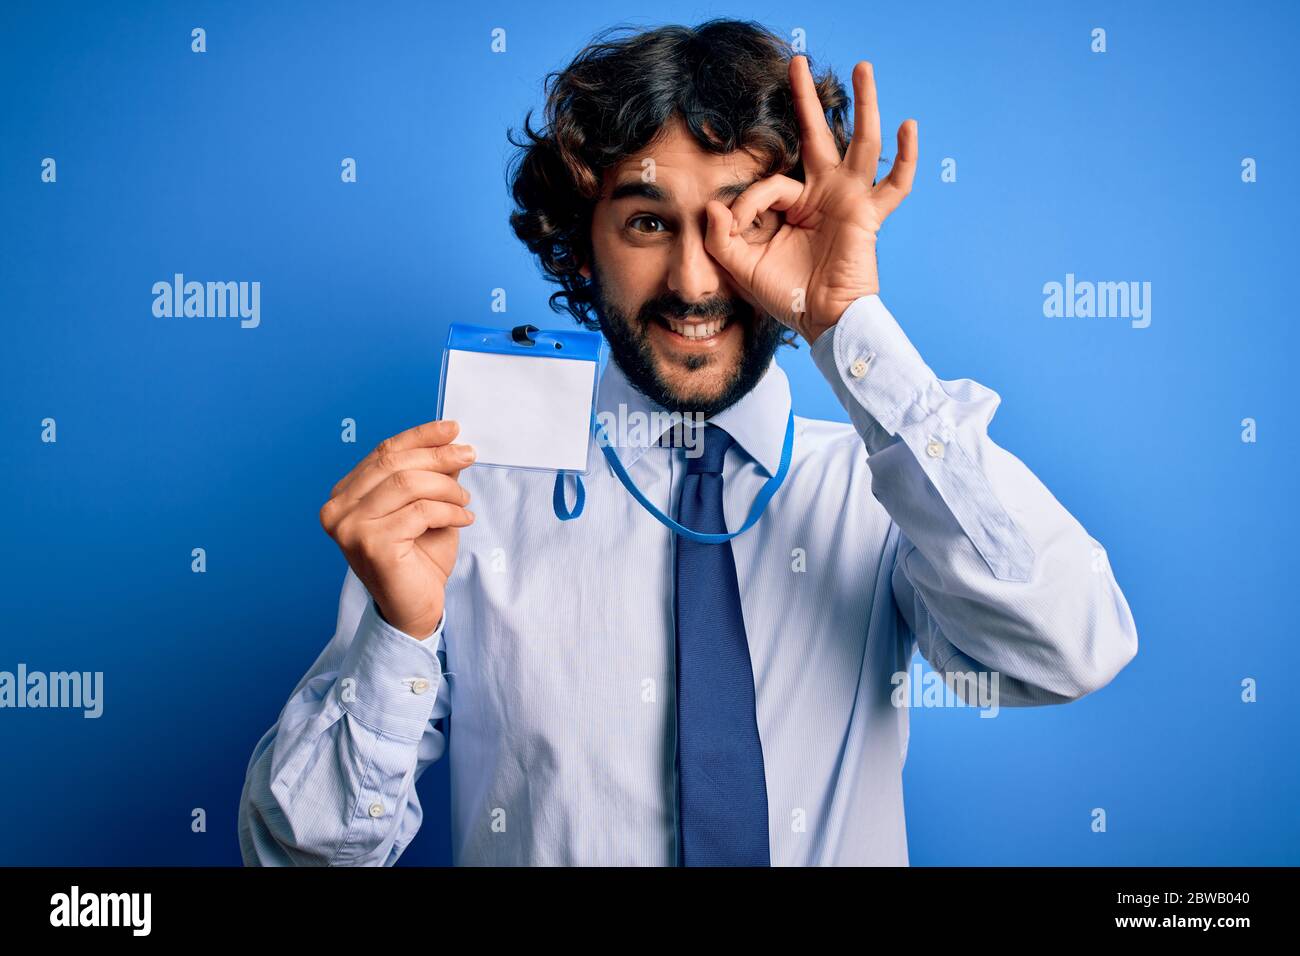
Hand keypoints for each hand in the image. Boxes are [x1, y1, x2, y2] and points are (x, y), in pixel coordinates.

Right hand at [319, 420, 475, 638]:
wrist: (415, 609)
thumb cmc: (417, 559)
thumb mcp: (427, 507)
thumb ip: (430, 476)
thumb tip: (450, 442)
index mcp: (344, 496)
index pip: (384, 453)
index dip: (420, 436)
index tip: (452, 429)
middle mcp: (338, 509)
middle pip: (394, 464)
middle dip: (438, 455)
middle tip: (469, 455)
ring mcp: (350, 528)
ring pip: (408, 484)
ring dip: (446, 487)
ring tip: (465, 500)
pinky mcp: (371, 545)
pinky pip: (420, 512)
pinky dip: (449, 511)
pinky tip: (463, 519)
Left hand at [704, 56, 916, 343]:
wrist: (821, 321)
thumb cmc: (785, 297)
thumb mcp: (741, 266)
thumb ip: (721, 237)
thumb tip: (712, 205)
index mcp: (793, 206)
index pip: (769, 182)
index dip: (749, 201)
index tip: (736, 224)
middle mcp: (822, 195)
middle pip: (816, 136)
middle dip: (806, 100)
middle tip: (798, 62)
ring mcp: (848, 200)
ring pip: (859, 144)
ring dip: (864, 105)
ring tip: (863, 68)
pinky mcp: (868, 214)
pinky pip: (894, 183)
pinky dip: (906, 157)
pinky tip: (909, 126)